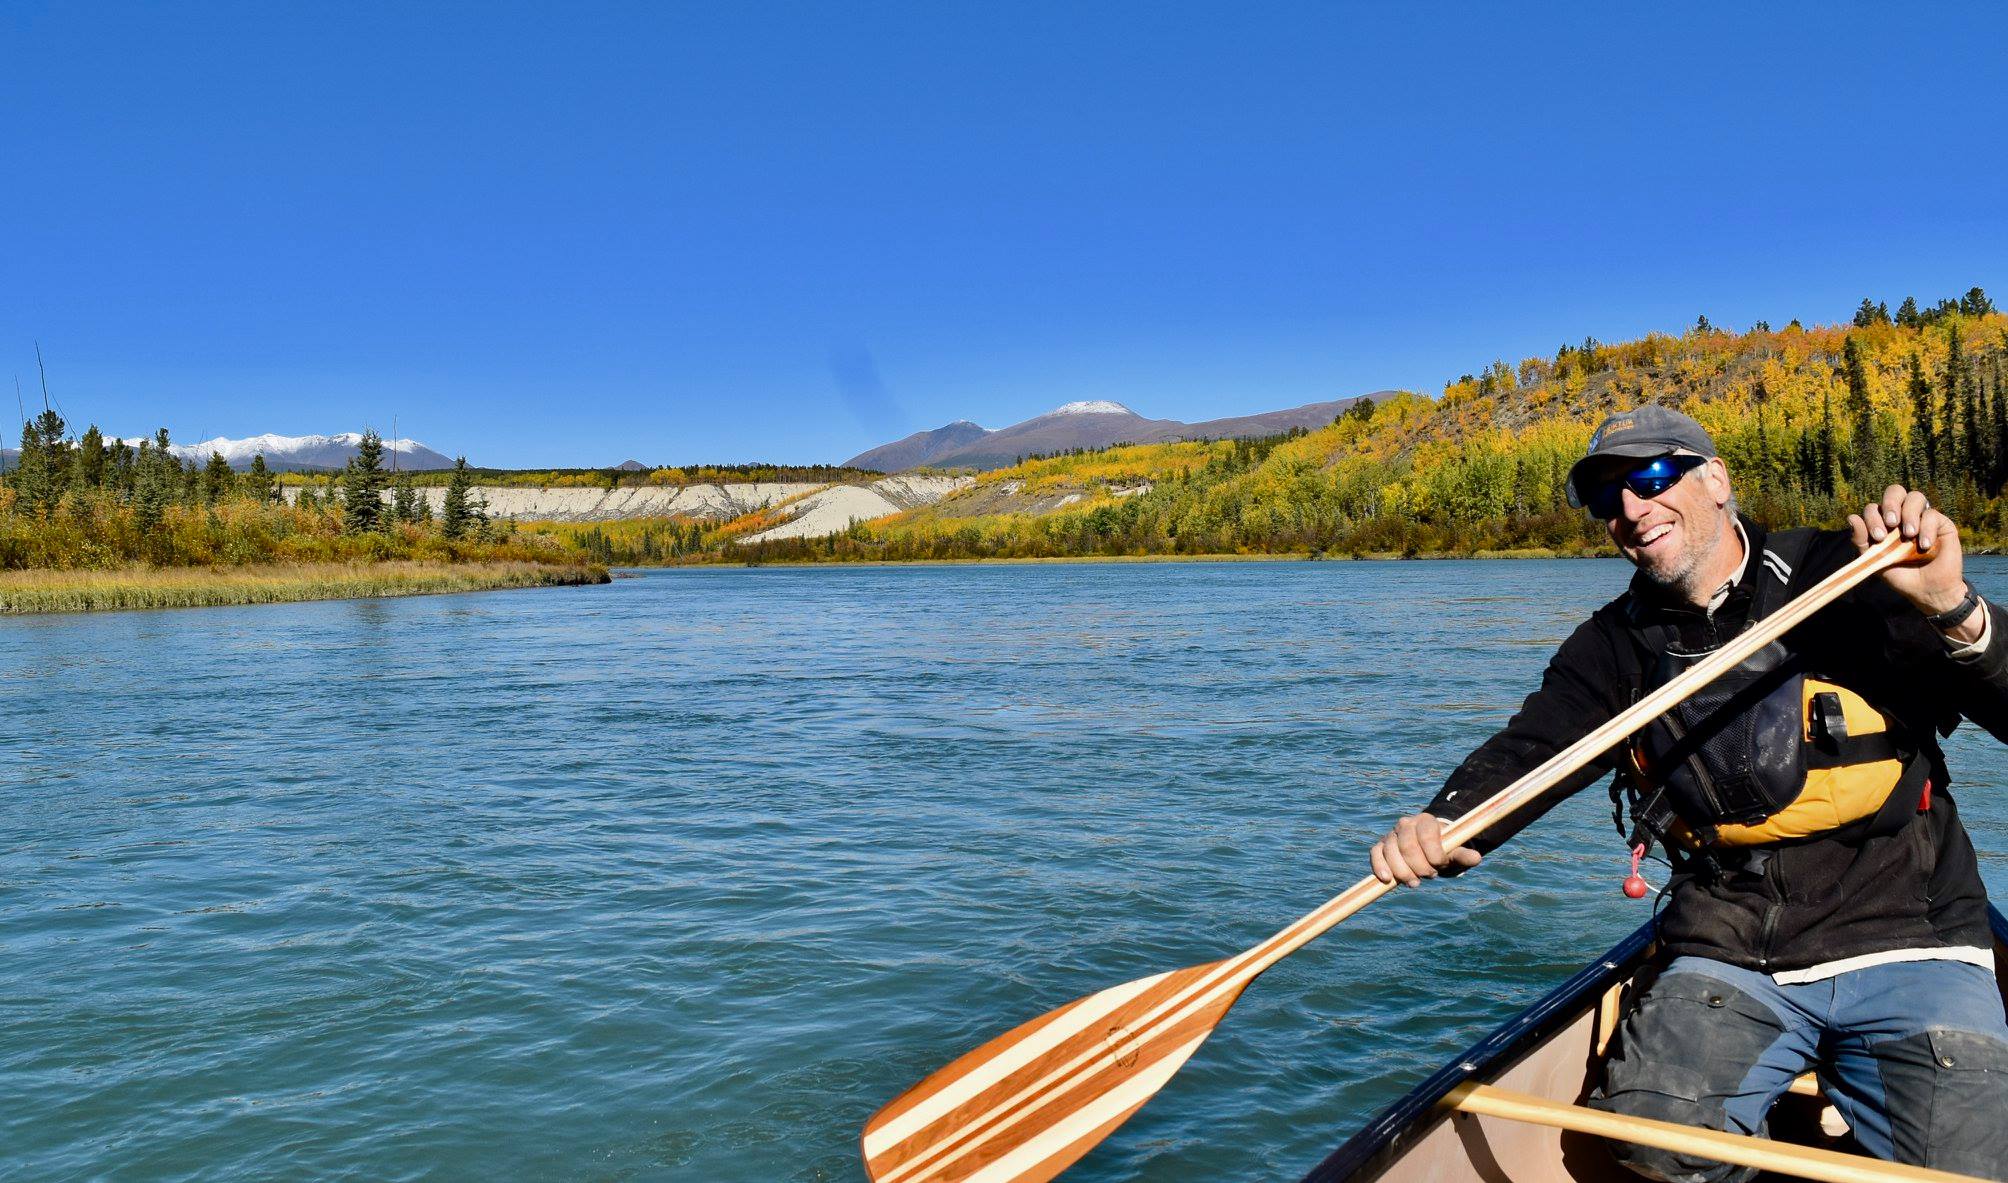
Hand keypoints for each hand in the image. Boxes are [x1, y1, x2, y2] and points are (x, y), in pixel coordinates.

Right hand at [1369, 813, 1481, 886]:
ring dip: (1403, 872)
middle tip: (1430, 876)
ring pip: (1390, 852)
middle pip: (1407, 847)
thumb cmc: (1443, 850)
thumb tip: (1476, 858)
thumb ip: (1464, 855)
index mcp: (1426, 820)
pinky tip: (1387, 880)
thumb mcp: (1455, 853)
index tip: (1440, 865)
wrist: (1428, 850)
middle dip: (1419, 866)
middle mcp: (1405, 824)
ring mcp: (1391, 835)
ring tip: (1415, 882)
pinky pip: (1375, 854)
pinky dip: (1379, 866)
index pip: (1426, 836)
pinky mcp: (1380, 846)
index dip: (1433, 855)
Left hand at [1848, 486, 1972, 632]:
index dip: (1872, 517)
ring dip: (1909, 514)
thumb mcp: (1874, 560)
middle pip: (1895, 491)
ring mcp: (1922, 517)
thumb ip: (1862, 540)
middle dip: (1891, 503)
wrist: (1926, 590)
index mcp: (1883, 522)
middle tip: (1891, 523)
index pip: (1874, 507)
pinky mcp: (1941, 524)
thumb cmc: (1899, 574)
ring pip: (1915, 497)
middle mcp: (1902, 515)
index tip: (1877, 537)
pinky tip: (1924, 545)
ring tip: (1908, 535)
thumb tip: (1851, 518)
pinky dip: (1927, 528)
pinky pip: (1933, 514)